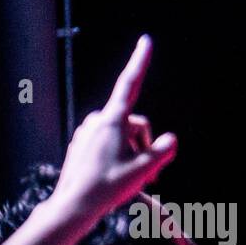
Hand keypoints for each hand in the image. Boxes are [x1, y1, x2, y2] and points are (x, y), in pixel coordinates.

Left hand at [49, 35, 176, 220]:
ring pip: (124, 135)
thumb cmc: (109, 186)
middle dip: (146, 145)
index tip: (146, 41)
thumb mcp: (144, 170)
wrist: (74, 203)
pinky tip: (115, 178)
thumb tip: (171, 138)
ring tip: (133, 179)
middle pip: (136, 124)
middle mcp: (98, 120)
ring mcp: (88, 131)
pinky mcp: (83, 143)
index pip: (130, 84)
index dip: (140, 62)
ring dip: (134, 154)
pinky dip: (120, 156)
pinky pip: (110, 143)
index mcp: (112, 120)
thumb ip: (162, 151)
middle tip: (150, 175)